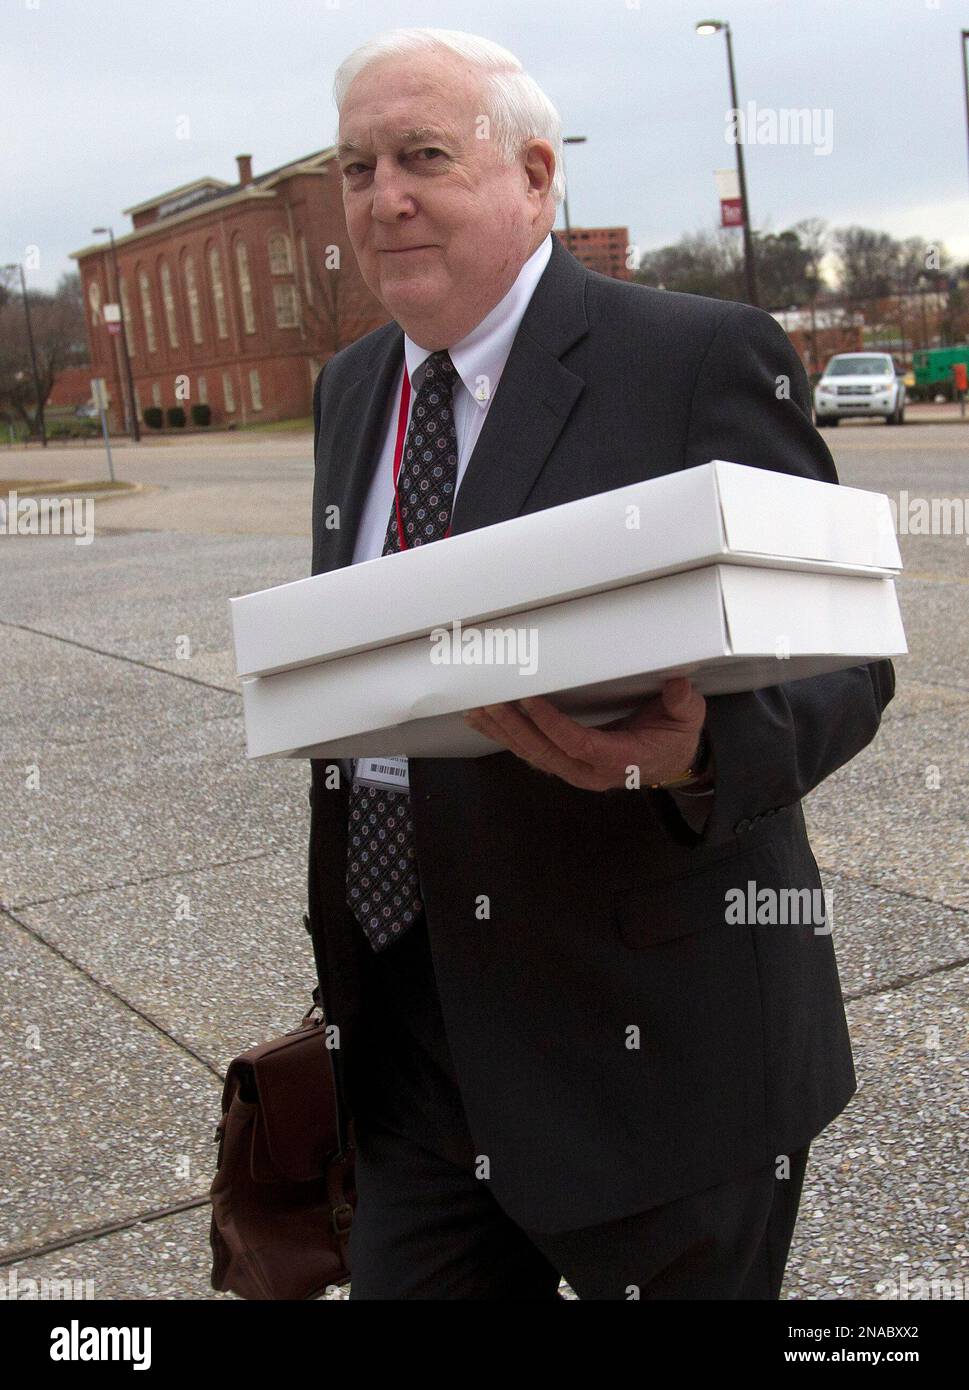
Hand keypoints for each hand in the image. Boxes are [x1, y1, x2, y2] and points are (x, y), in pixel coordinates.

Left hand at [462, 677, 706, 791]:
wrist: (670, 763)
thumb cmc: (674, 738)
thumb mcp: (688, 720)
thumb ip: (683, 705)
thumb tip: (678, 688)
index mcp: (619, 760)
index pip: (577, 743)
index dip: (550, 724)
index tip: (529, 701)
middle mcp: (591, 772)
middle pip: (545, 752)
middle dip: (514, 728)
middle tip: (490, 702)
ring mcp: (575, 771)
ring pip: (533, 755)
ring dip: (503, 733)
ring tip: (477, 711)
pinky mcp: (565, 764)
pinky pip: (532, 753)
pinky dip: (506, 737)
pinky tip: (486, 723)